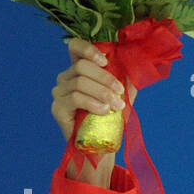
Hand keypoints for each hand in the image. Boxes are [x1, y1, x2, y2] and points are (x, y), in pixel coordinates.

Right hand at [51, 38, 137, 184]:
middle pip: (82, 66)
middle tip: (119, 93)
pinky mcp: (58, 108)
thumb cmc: (111, 118)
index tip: (105, 61)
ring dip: (102, 93)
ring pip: (80, 82)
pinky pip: (75, 98)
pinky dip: (93, 103)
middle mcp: (66, 78)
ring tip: (116, 106)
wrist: (102, 145)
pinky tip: (104, 111)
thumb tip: (136, 60)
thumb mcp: (123, 94)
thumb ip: (126, 76)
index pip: (75, 47)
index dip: (88, 49)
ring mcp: (59, 92)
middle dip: (105, 78)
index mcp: (79, 69)